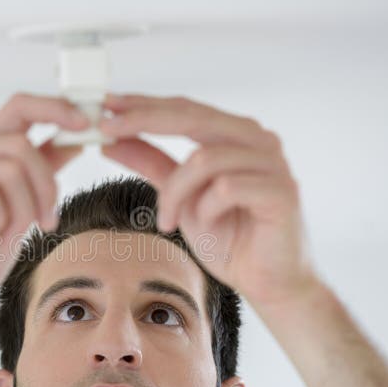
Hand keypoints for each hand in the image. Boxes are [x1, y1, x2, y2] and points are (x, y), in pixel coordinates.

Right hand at [0, 93, 87, 327]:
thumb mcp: (17, 215)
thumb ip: (37, 178)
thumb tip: (72, 144)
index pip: (19, 107)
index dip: (55, 108)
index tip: (85, 125)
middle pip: (22, 146)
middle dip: (46, 189)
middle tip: (45, 224)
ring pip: (8, 170)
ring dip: (20, 213)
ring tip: (1, 235)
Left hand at [99, 93, 317, 309]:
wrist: (267, 282)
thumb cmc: (230, 237)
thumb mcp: (179, 196)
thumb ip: (152, 164)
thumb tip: (111, 140)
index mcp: (236, 134)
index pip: (185, 108)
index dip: (144, 104)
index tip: (106, 105)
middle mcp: (258, 140)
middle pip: (193, 117)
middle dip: (145, 121)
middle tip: (107, 132)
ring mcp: (273, 164)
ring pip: (204, 159)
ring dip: (175, 193)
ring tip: (167, 220)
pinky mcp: (281, 191)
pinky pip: (227, 188)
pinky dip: (206, 209)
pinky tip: (206, 225)